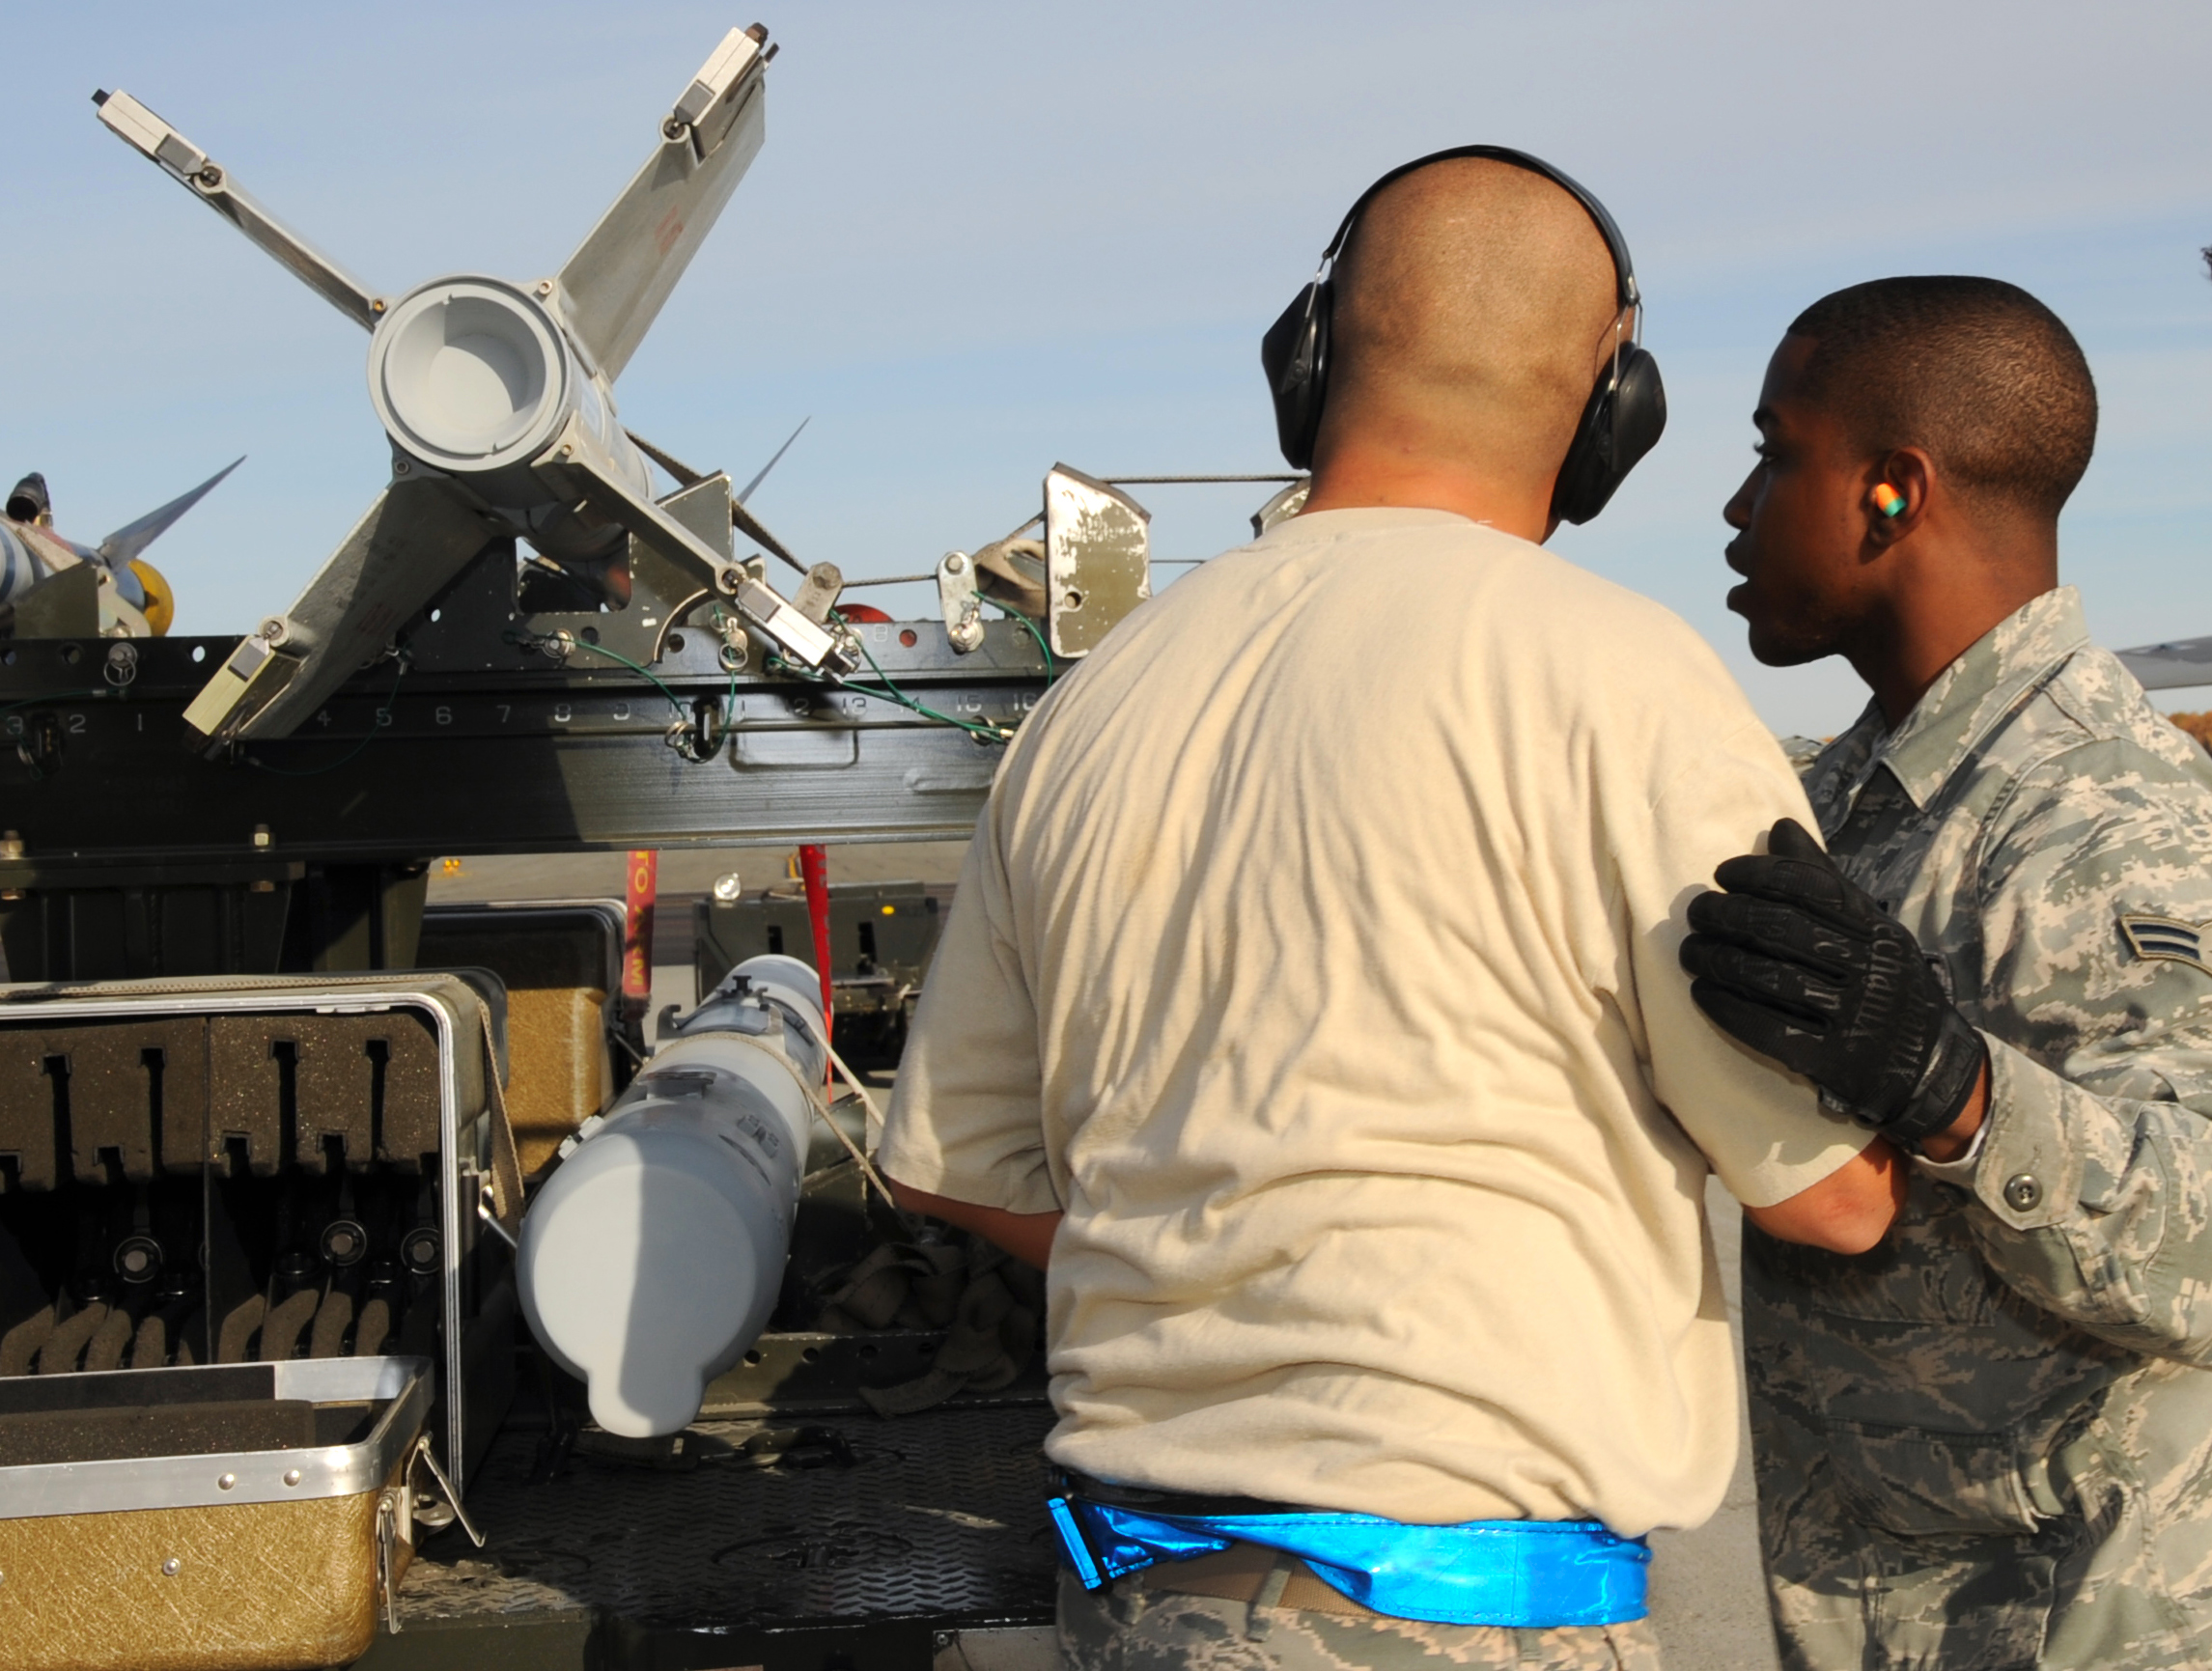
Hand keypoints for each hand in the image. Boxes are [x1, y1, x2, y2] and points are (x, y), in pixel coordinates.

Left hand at [1679, 817, 1985, 1147]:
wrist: (1929, 1065)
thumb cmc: (1886, 982)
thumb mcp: (1871, 928)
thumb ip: (1824, 882)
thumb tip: (1780, 827)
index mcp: (1877, 930)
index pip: (1811, 887)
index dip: (1759, 874)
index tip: (1722, 873)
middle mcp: (1869, 969)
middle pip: (1783, 929)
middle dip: (1727, 914)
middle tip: (1696, 911)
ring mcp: (1852, 1017)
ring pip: (1769, 977)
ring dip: (1717, 959)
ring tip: (1689, 950)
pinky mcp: (1831, 1060)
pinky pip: (1766, 1028)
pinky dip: (1727, 1007)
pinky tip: (1702, 992)